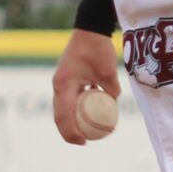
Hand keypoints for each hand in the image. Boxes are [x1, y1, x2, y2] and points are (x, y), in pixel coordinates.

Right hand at [52, 30, 122, 144]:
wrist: (90, 28)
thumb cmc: (97, 48)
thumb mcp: (108, 72)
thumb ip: (111, 91)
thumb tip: (113, 106)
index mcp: (64, 85)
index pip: (64, 116)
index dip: (72, 132)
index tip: (84, 142)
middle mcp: (59, 85)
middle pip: (59, 115)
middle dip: (69, 131)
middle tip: (83, 143)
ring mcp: (62, 82)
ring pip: (62, 109)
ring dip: (71, 122)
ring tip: (84, 134)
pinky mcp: (67, 79)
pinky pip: (68, 100)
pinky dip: (75, 111)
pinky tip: (88, 117)